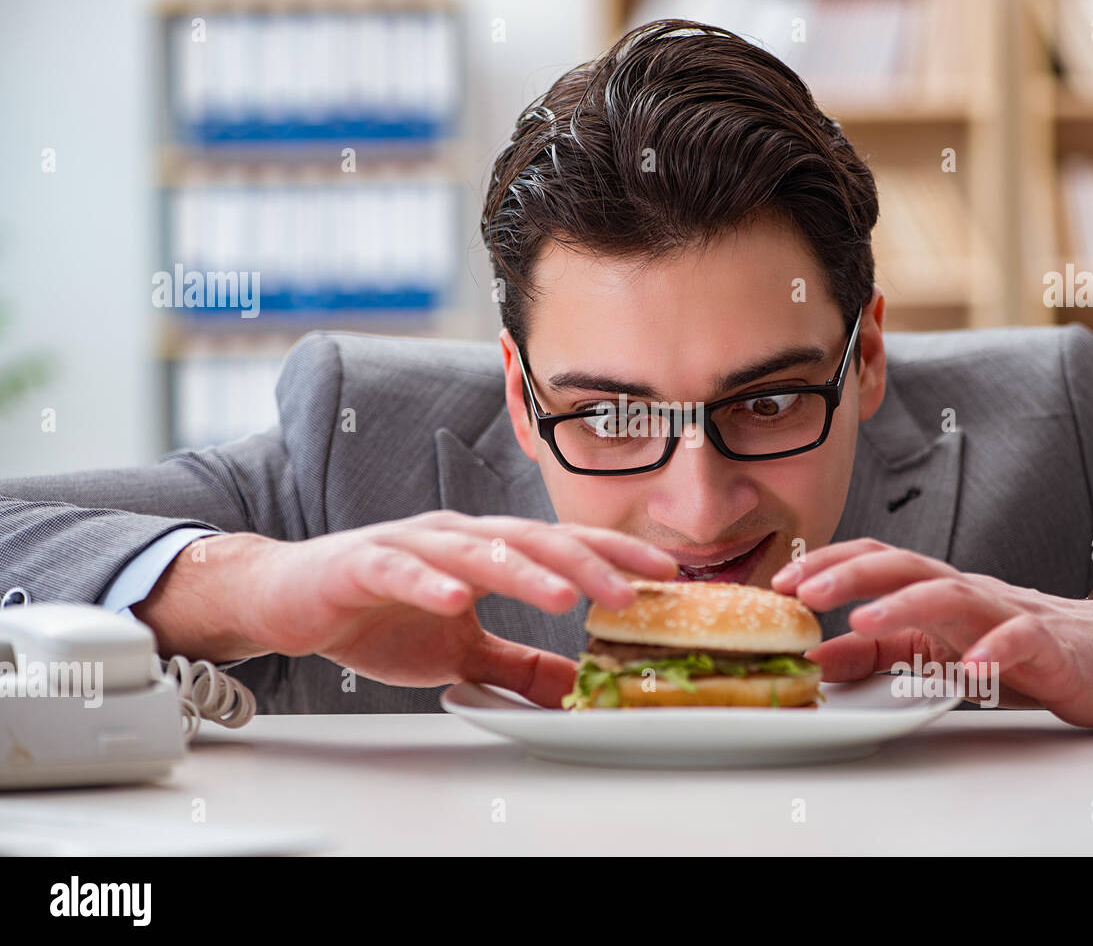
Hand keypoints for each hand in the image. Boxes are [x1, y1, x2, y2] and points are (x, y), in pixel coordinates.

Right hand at [138, 511, 678, 707]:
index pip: (562, 548)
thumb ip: (519, 666)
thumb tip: (577, 689)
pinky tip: (459, 599)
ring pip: (476, 552)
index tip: (667, 575)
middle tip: (630, 593)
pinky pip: (402, 571)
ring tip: (564, 593)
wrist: (289, 599)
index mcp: (487, 552)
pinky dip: (430, 583)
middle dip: (586, 566)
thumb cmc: (378, 614)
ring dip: (523, 571)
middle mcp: (457, 538)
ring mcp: (411, 546)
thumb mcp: (463, 652)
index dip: (614, 558)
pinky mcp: (364, 563)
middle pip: (531, 542)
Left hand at [770, 538, 1092, 726]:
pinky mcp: (1048, 645)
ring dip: (904, 606)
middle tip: (803, 591)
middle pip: (904, 565)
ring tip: (863, 622)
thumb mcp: (937, 653)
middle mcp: (966, 591)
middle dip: (849, 574)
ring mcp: (1006, 612)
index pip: (876, 560)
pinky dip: (991, 651)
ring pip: (952, 594)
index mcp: (936, 591)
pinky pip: (1018, 641)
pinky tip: (968, 670)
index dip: (828, 563)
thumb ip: (879, 654)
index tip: (779, 580)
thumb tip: (817, 658)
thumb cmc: (1016, 650)